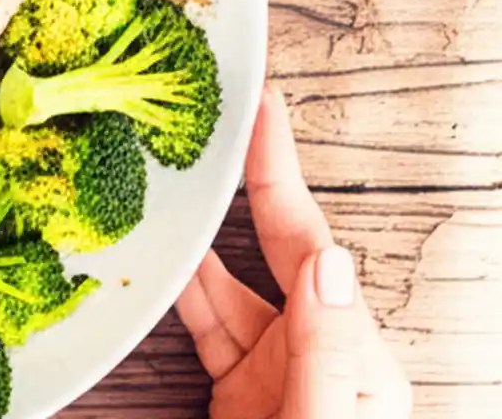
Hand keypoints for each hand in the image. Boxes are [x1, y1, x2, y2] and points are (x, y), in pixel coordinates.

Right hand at [175, 87, 411, 417]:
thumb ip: (332, 351)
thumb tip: (329, 261)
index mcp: (349, 346)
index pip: (306, 238)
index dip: (278, 171)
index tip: (261, 111)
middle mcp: (312, 346)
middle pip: (257, 252)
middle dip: (228, 195)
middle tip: (196, 139)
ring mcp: (269, 369)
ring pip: (217, 290)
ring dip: (185, 250)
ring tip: (154, 200)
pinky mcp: (233, 392)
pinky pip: (200, 329)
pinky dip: (173, 299)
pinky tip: (152, 274)